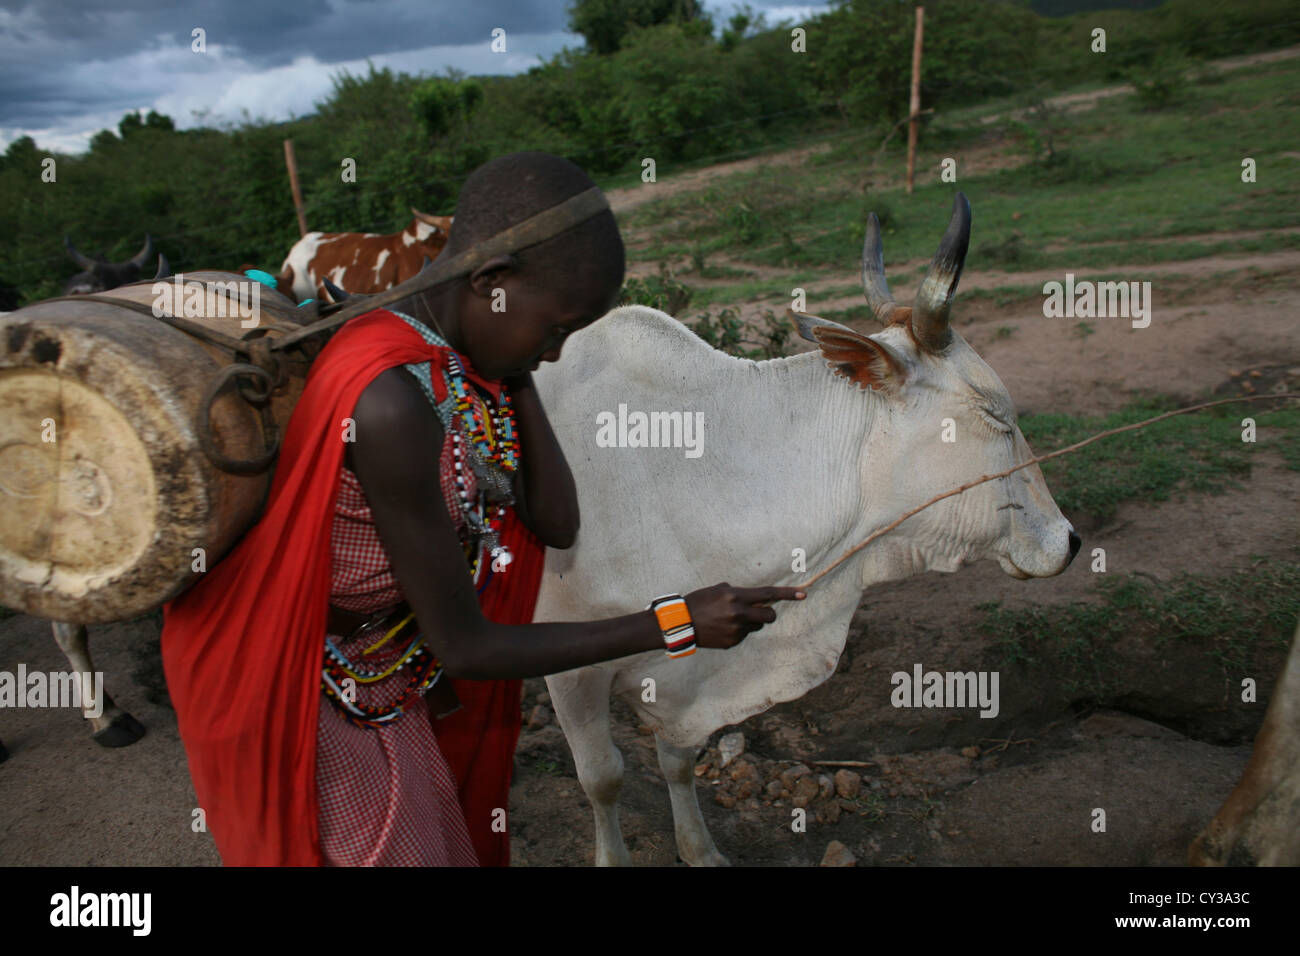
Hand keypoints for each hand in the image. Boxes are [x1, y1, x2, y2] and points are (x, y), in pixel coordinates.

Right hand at [682, 583, 805, 649]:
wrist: (681, 623)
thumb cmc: (699, 601)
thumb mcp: (718, 590)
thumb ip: (738, 593)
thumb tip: (755, 598)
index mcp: (735, 597)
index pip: (768, 594)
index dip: (787, 594)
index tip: (804, 593)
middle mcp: (738, 614)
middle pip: (769, 616)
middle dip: (768, 613)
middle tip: (760, 611)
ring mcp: (736, 630)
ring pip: (755, 626)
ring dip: (749, 622)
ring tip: (728, 619)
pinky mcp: (732, 642)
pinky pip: (743, 636)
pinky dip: (737, 632)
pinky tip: (722, 629)